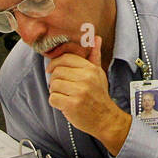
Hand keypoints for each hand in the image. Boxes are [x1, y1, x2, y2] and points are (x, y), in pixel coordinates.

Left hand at [47, 35, 129, 152]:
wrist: (106, 119)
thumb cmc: (99, 95)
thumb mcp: (99, 74)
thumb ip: (94, 56)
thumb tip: (97, 38)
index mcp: (90, 69)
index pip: (65, 58)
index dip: (55, 63)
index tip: (52, 69)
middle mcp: (85, 78)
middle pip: (57, 72)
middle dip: (55, 80)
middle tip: (62, 86)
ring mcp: (79, 92)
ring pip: (53, 85)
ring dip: (55, 91)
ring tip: (65, 95)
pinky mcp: (72, 105)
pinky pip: (53, 98)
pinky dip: (55, 102)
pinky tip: (64, 104)